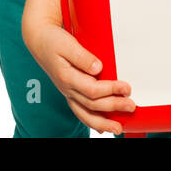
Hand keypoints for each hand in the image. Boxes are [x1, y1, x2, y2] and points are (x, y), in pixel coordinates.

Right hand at [21, 17, 134, 134]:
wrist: (39, 41)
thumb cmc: (53, 41)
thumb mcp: (67, 44)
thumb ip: (82, 56)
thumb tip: (98, 68)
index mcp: (67, 77)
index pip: (92, 90)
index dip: (110, 90)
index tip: (126, 88)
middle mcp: (67, 89)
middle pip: (92, 104)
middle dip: (113, 106)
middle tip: (131, 106)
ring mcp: (68, 93)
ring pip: (85, 114)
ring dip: (103, 123)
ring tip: (118, 129)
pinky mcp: (70, 93)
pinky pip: (81, 112)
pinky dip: (92, 122)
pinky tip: (102, 128)